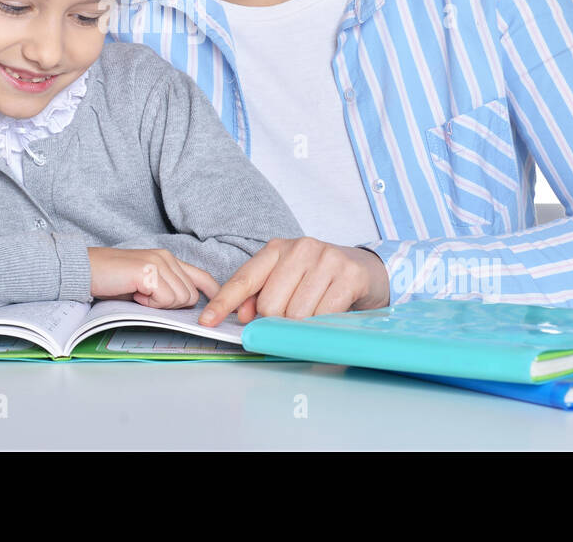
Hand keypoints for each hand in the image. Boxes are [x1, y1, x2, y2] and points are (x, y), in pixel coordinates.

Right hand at [88, 247, 220, 309]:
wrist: (85, 270)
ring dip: (158, 304)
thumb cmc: (110, 280)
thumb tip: (185, 305)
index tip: (219, 307)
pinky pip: (164, 299)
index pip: (200, 276)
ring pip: (179, 299)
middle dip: (171, 305)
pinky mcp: (149, 271)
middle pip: (190, 295)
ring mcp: (158, 263)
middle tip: (146, 298)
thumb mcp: (144, 284)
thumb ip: (164, 288)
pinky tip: (134, 293)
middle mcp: (166, 258)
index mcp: (167, 259)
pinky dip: (149, 303)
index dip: (212, 293)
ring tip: (138, 294)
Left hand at [199, 237, 389, 326]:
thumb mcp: (286, 279)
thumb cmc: (319, 278)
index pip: (244, 279)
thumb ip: (259, 295)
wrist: (366, 269)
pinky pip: (323, 315)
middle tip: (294, 313)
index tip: (207, 321)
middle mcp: (300, 248)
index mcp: (277, 248)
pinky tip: (329, 312)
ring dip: (302, 324)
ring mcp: (326, 259)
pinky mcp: (348, 275)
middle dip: (277, 320)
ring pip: (295, 314)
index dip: (223, 303)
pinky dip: (322, 323)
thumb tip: (242, 315)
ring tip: (315, 310)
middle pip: (269, 305)